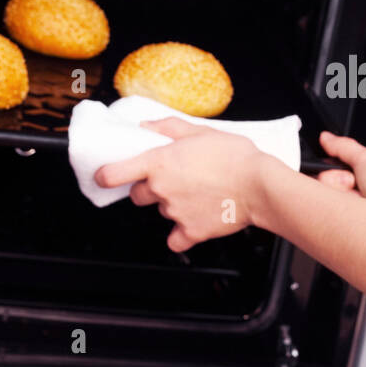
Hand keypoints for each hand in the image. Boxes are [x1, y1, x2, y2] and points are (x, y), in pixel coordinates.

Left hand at [94, 117, 265, 252]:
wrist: (260, 185)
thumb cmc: (235, 156)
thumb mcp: (201, 131)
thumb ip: (168, 127)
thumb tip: (147, 126)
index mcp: (159, 162)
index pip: (114, 173)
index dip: (106, 176)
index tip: (105, 177)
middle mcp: (161, 189)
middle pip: (138, 195)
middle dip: (150, 189)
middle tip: (173, 181)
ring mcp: (174, 212)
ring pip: (162, 212)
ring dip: (172, 206)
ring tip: (197, 195)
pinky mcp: (191, 232)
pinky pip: (176, 240)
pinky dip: (183, 234)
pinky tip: (195, 221)